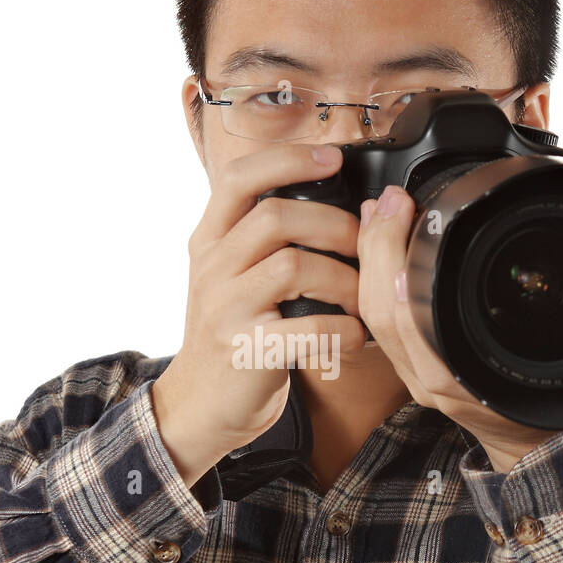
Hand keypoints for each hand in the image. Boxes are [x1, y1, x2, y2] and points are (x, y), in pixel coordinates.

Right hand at [152, 142, 366, 487]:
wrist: (200, 403)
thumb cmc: (233, 332)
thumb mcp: (231, 274)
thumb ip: (262, 236)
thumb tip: (335, 199)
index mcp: (209, 240)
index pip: (239, 178)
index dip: (288, 160)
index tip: (332, 158)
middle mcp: (211, 268)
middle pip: (275, 217)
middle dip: (333, 225)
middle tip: (362, 246)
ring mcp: (225, 309)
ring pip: (293, 266)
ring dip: (344, 280)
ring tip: (361, 298)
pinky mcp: (247, 351)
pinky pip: (310, 329)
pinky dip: (345, 330)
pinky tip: (355, 336)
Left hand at [357, 184, 562, 472]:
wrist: (534, 446)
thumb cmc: (544, 403)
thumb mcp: (547, 359)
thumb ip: (522, 323)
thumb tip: (494, 278)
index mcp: (454, 372)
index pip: (404, 314)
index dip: (396, 263)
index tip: (402, 214)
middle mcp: (428, 375)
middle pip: (381, 308)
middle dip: (378, 248)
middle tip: (388, 201)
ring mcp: (417, 374)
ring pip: (376, 315)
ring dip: (372, 259)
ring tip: (379, 214)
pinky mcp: (414, 368)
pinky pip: (383, 323)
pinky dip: (377, 281)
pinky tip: (380, 252)